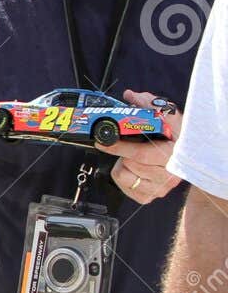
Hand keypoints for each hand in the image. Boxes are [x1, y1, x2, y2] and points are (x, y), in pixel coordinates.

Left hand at [98, 90, 182, 204]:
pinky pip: (122, 186)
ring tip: (134, 158)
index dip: (119, 147)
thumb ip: (150, 105)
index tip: (103, 141)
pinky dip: (122, 176)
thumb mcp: (170, 119)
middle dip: (124, 153)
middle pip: (130, 163)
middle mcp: (169, 174)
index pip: (141, 153)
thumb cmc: (176, 139)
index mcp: (174, 154)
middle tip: (127, 146)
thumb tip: (131, 96)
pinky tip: (133, 170)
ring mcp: (159, 188)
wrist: (190, 163)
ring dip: (122, 164)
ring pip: (123, 175)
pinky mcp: (148, 197)